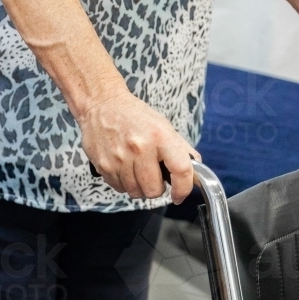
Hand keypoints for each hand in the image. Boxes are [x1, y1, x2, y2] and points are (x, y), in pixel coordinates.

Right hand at [79, 85, 198, 204]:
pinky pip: (119, 188)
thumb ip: (181, 150)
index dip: (183, 188)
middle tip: (152, 175)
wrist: (102, 104)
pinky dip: (123, 183)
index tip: (179, 195)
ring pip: (136, 192)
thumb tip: (196, 173)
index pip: (180, 170)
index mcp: (160, 136)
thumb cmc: (134, 116)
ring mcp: (120, 158)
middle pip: (154, 190)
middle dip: (155, 188)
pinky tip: (123, 167)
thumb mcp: (163, 126)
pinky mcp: (104, 166)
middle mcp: (140, 148)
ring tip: (135, 169)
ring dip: (138, 186)